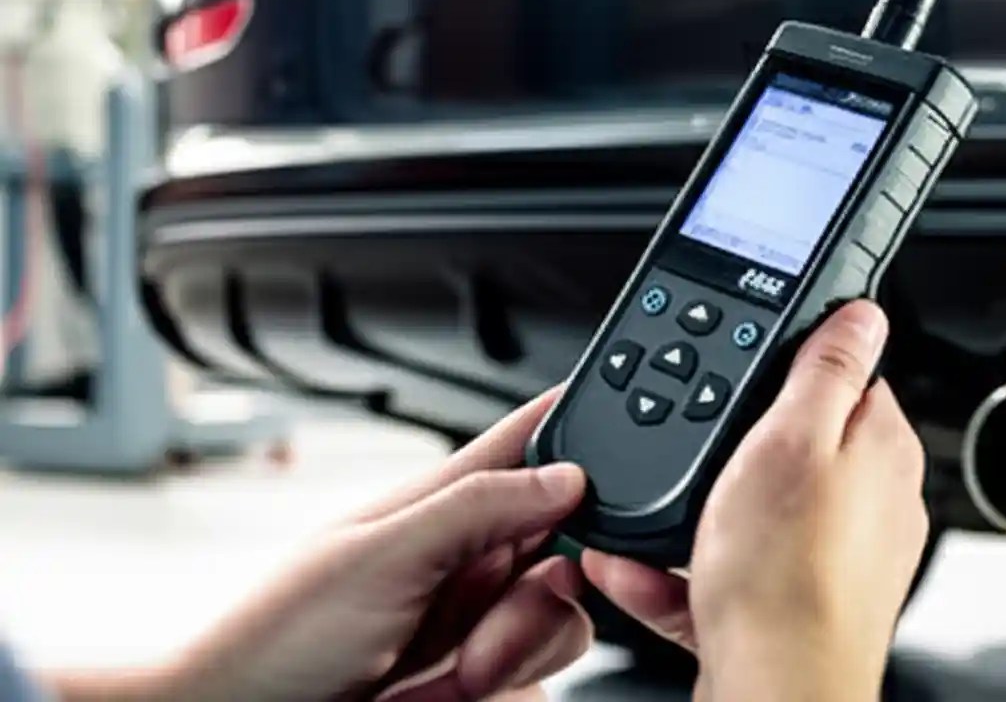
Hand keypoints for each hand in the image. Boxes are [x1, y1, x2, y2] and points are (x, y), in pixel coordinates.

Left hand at [98, 391, 592, 701]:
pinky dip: (515, 676)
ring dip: (524, 643)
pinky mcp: (475, 670)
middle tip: (505, 616)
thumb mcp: (380, 557)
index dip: (581, 431)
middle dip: (548, 587)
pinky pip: (539, 665)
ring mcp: (472, 614)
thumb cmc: (276, 638)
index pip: (528, 440)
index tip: (627, 454)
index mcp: (440, 500)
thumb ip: (475, 507)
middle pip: (567, 540)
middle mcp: (465, 551)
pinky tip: (456, 685)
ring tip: (463, 670)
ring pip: (560, 611)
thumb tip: (567, 473)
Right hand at [582, 300, 927, 701]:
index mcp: (879, 451)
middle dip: (729, 447)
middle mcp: (869, 504)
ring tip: (647, 513)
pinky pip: (729, 570)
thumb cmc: (787, 575)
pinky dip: (679, 569)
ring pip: (751, 512)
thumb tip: (861, 313)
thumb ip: (826, 368)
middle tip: (687, 447)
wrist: (774, 688)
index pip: (845, 379)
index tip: (743, 373)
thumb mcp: (792, 438)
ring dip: (693, 512)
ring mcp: (832, 557)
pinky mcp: (793, 603)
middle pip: (792, 446)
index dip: (787, 370)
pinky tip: (635, 569)